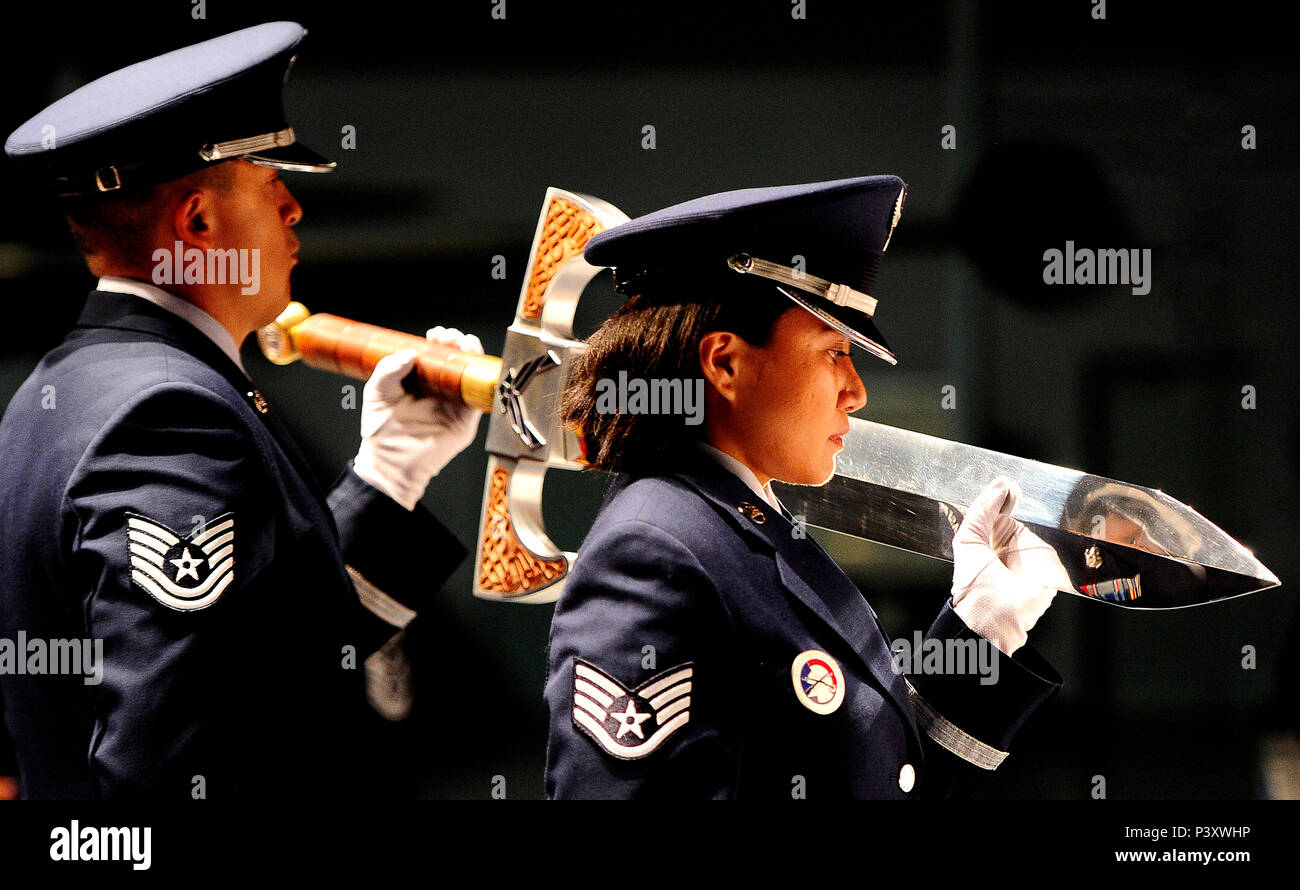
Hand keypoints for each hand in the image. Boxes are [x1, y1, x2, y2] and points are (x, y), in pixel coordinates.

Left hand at [352, 327, 484, 509]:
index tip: (434, 334)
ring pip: (471, 376)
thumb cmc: (380, 431)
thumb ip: (388, 371)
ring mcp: (454, 405)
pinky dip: (482, 383)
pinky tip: (478, 368)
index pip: (436, 356)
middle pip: (457, 361)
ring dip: (472, 357)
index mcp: (421, 382)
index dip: (439, 342)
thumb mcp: (377, 393)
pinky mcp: (465, 421)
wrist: (389, 463)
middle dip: (457, 344)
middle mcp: (440, 391)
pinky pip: (479, 400)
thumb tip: (410, 354)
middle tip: (449, 338)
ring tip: (465, 344)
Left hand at [950, 476, 1070, 654]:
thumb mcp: (968, 540)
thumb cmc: (973, 584)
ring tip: (1038, 497)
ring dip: (1044, 511)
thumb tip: (1001, 485)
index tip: (1007, 482)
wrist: (993, 616)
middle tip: (1020, 486)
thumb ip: (982, 511)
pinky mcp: (1054, 564)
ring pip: (1044, 523)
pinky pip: (1061, 540)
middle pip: (1024, 512)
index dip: (1003, 495)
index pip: (1000, 509)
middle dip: (1024, 499)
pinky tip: (1059, 516)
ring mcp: (1035, 554)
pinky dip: (1061, 529)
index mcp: (991, 540)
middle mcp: (1013, 545)